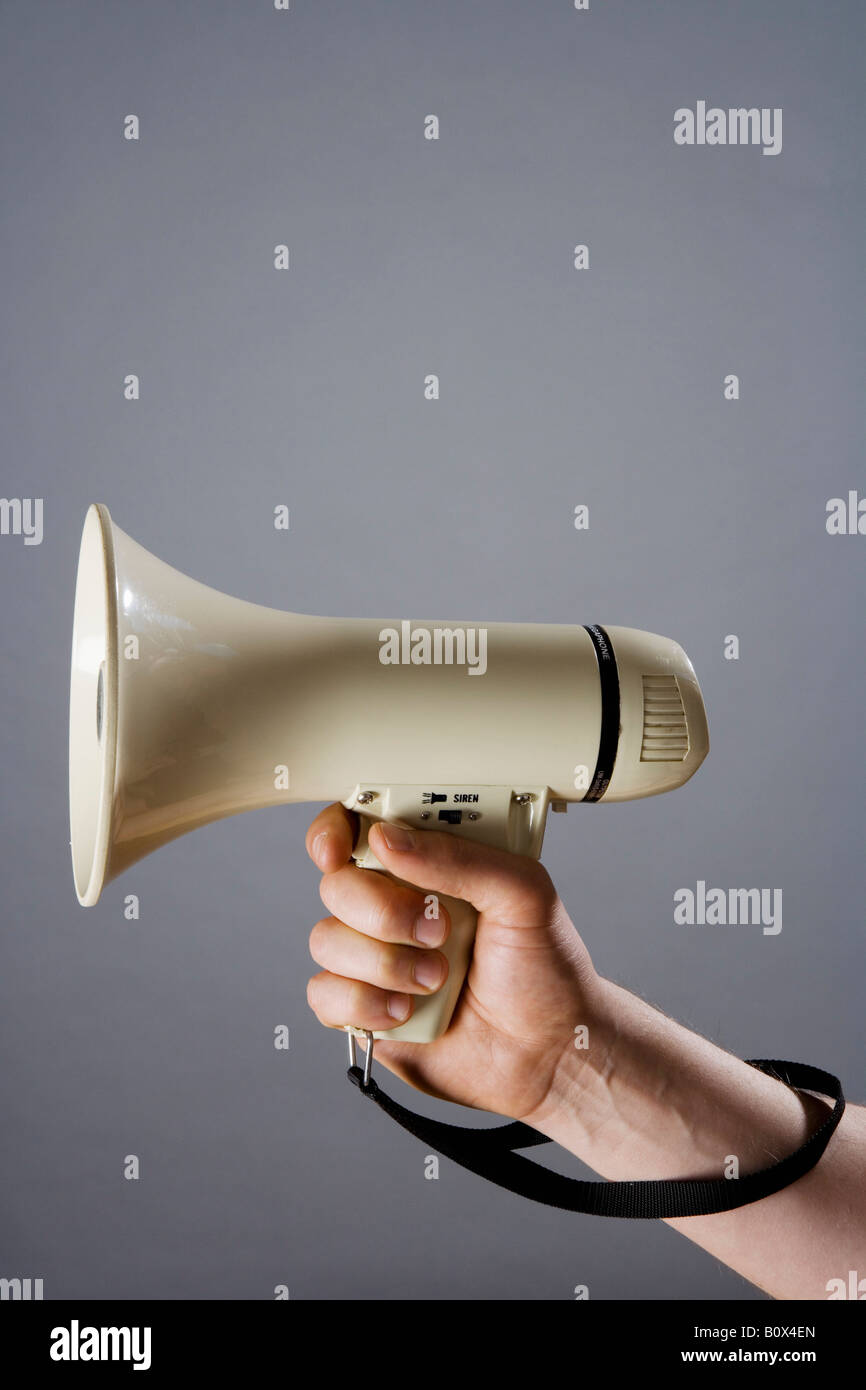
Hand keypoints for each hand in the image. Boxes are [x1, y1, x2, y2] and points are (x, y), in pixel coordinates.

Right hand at [305, 802, 602, 1123]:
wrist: (549, 1054)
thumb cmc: (546, 970)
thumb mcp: (523, 894)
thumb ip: (460, 857)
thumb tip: (388, 839)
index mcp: (430, 866)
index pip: (359, 830)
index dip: (335, 833)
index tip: (340, 850)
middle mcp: (396, 907)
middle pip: (336, 886)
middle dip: (382, 911)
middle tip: (438, 931)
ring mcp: (376, 959)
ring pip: (326, 941)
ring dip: (385, 964)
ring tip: (437, 980)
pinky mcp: (364, 1010)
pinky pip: (325, 996)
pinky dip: (366, 1005)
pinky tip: (408, 1011)